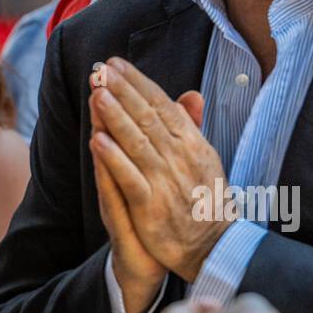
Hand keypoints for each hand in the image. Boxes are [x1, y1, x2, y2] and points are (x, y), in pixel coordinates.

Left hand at [89, 57, 227, 280]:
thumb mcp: (206, 158)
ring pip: (137, 144)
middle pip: (147, 118)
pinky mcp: (151, 207)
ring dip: (116, 117)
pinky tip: (97, 140)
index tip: (116, 64)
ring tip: (97, 94)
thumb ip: (192, 126)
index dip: (138, 83)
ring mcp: (165, 182)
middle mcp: (179, 158)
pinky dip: (114, 159)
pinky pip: (130, 179)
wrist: (215, 248)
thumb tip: (190, 93)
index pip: (162, 105)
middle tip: (102, 70)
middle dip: (123, 91)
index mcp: (192, 144)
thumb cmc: (206, 199)